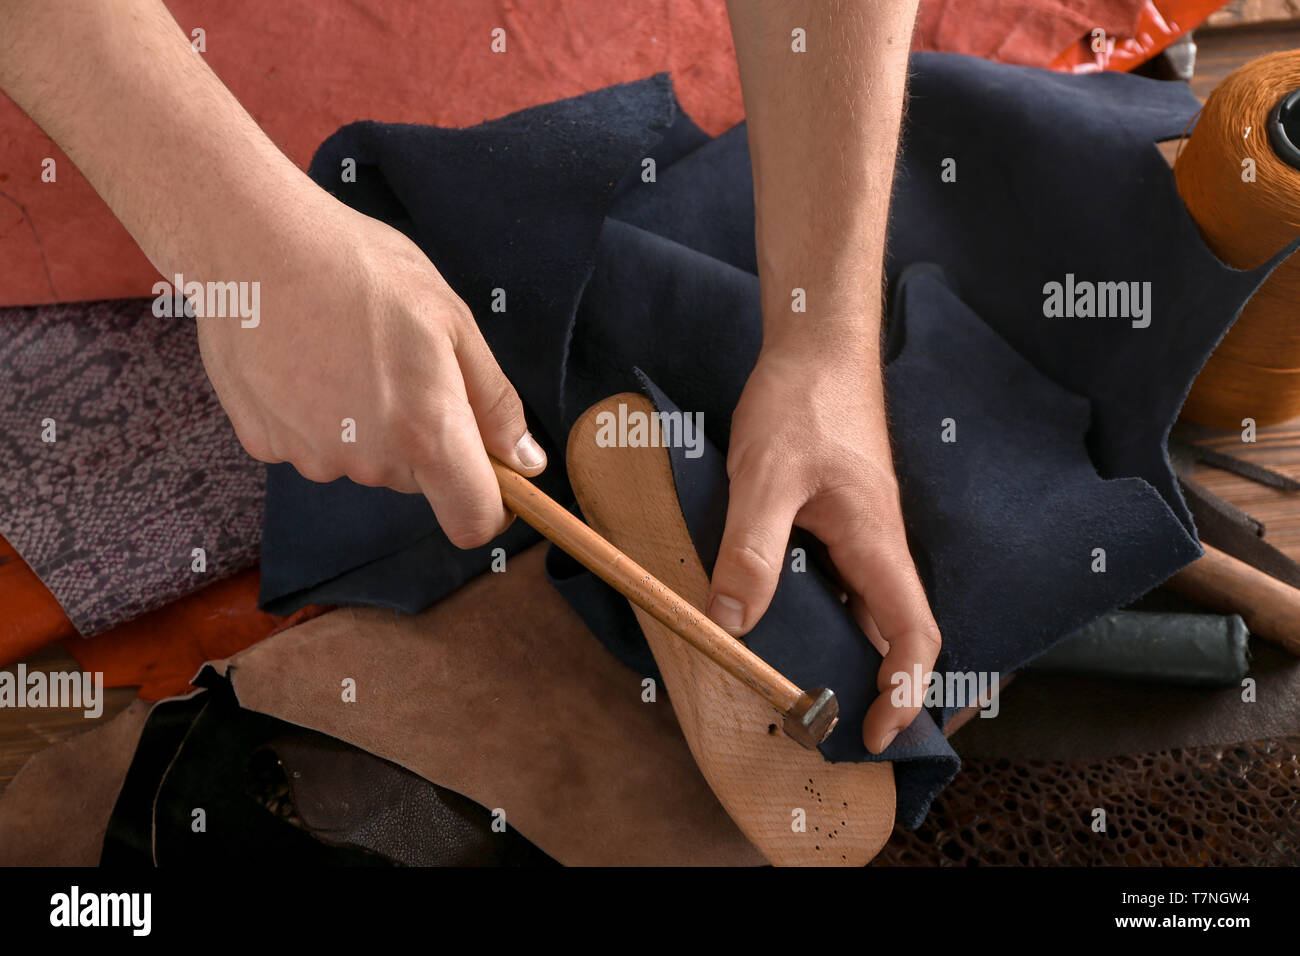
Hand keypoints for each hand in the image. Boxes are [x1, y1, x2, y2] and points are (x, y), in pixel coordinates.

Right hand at [195, 190, 545, 548]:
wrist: (253, 242)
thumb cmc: (362, 269)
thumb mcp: (452, 321)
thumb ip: (494, 402)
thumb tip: (525, 462)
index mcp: (426, 433)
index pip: (473, 519)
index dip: (490, 505)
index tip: (489, 471)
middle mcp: (369, 462)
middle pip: (418, 479)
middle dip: (423, 437)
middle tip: (400, 363)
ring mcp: (312, 458)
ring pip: (365, 460)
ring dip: (367, 424)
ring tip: (346, 351)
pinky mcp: (265, 446)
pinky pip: (313, 445)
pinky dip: (317, 415)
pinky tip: (304, 360)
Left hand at [706, 341, 940, 752]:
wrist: (815, 346)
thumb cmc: (801, 402)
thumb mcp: (764, 476)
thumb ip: (750, 548)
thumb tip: (732, 622)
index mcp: (876, 543)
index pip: (914, 635)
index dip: (904, 692)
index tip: (871, 732)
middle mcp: (876, 547)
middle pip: (893, 634)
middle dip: (873, 688)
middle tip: (827, 725)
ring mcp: (857, 535)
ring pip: (861, 610)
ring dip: (841, 653)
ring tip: (796, 687)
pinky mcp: (834, 520)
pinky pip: (835, 582)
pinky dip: (816, 613)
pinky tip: (774, 620)